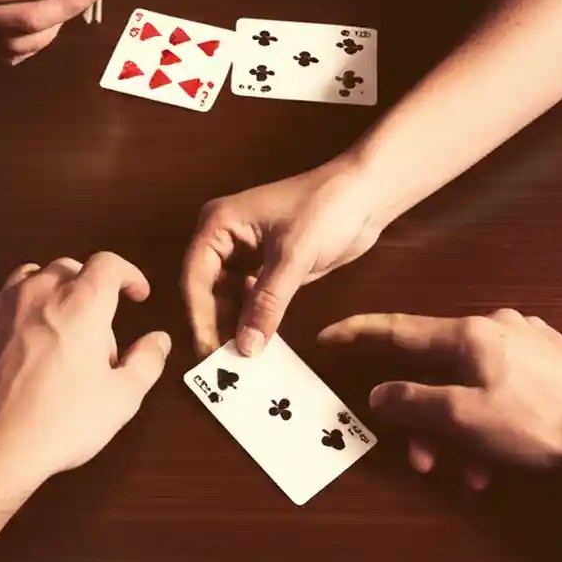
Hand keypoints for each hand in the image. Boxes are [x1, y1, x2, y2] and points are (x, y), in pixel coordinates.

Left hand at [0, 253, 170, 490]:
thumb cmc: (62, 422)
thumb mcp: (122, 398)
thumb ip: (146, 361)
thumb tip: (157, 340)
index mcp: (81, 304)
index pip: (109, 264)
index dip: (129, 274)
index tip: (136, 294)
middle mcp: (39, 293)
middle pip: (69, 267)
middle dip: (90, 285)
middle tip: (99, 325)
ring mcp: (0, 307)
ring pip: (30, 277)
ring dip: (52, 291)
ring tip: (60, 325)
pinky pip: (1, 303)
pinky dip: (19, 312)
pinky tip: (24, 345)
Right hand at [183, 160, 384, 356]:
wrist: (366, 195)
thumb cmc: (326, 207)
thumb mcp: (293, 256)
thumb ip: (268, 303)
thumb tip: (246, 346)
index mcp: (218, 224)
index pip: (195, 278)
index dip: (199, 317)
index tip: (207, 351)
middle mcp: (225, 240)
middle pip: (207, 292)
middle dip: (215, 326)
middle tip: (222, 366)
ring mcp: (245, 255)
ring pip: (228, 300)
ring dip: (234, 327)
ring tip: (241, 362)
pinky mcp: (266, 269)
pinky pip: (251, 301)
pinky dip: (254, 321)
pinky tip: (259, 345)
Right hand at [318, 310, 561, 488]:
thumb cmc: (538, 426)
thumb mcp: (463, 420)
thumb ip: (413, 403)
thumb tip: (381, 393)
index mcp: (471, 333)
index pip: (400, 329)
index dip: (359, 334)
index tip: (328, 336)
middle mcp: (498, 326)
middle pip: (438, 371)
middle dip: (426, 420)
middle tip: (425, 461)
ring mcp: (528, 342)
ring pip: (470, 385)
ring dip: (461, 431)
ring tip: (473, 473)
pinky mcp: (551, 362)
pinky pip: (500, 389)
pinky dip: (489, 423)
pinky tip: (499, 459)